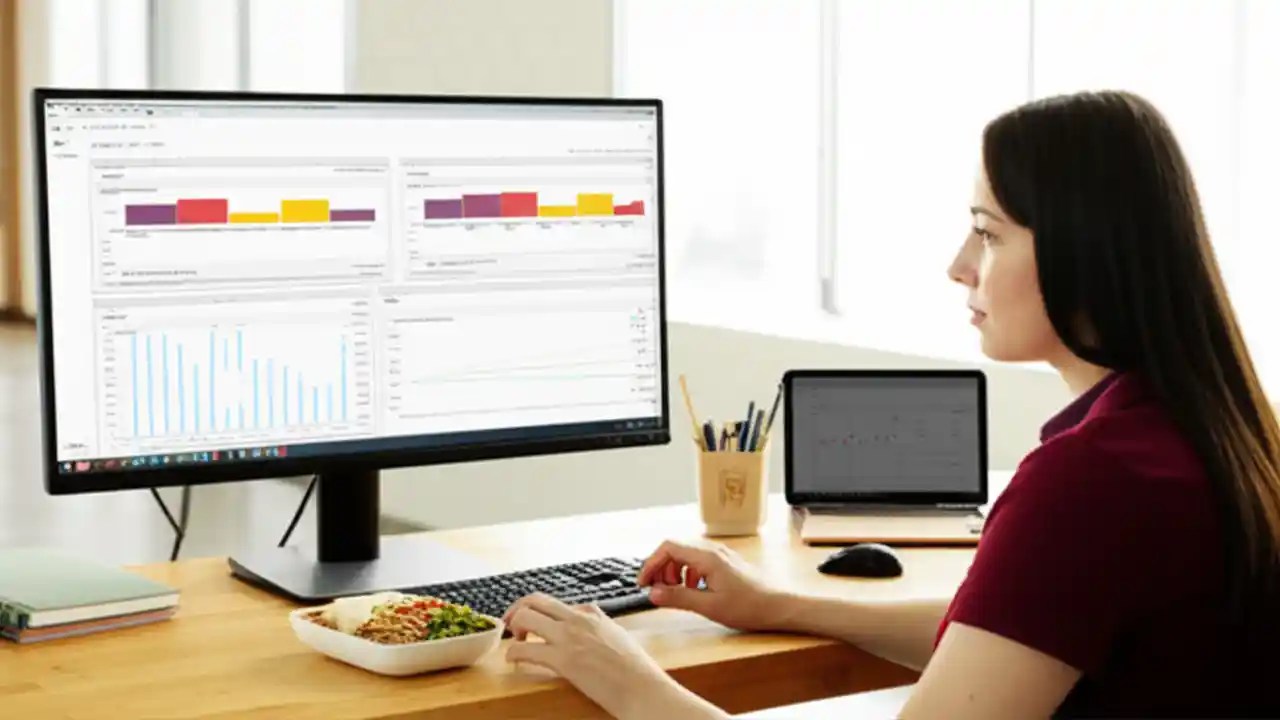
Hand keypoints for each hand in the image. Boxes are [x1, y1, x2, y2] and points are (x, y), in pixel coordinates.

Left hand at [502, 593, 688, 718]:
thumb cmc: (636, 670)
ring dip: (513, 628)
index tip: (536, 626)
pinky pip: (524, 649)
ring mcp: (569, 636)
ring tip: (515, 643)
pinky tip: (514, 661)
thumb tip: (592, 631)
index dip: (542, 614)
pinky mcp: (562, 659)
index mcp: (592, 613)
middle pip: (535, 600)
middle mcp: (578, 619)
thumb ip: (601, 629)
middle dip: (517, 610)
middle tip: (512, 625)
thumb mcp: (618, 638)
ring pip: (525, 617)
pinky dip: (512, 654)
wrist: (642, 688)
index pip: (557, 604)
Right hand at [637, 539, 787, 632]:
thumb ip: (679, 598)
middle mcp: (713, 551)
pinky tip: (693, 589)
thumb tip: (654, 593)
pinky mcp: (726, 563)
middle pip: (675, 549)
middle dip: (661, 568)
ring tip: (674, 590)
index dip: (651, 564)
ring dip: (674, 570)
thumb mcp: (709, 606)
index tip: (644, 583)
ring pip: (686, 554)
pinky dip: (688, 573)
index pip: (668, 548)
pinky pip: (699, 561)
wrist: (779, 606)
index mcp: (706, 557)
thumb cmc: (749, 606)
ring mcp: (721, 555)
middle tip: (657, 589)